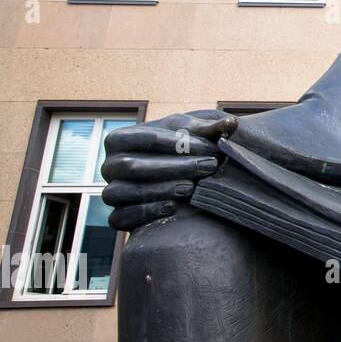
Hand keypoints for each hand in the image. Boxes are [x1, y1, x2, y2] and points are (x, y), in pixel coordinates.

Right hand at [101, 110, 237, 231]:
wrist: (179, 183)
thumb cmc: (182, 151)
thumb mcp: (194, 136)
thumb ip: (211, 129)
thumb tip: (230, 123)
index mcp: (120, 139)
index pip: (146, 138)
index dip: (178, 143)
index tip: (209, 147)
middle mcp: (109, 166)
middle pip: (133, 166)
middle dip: (174, 166)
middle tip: (209, 167)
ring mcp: (110, 192)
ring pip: (123, 192)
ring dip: (160, 189)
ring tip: (192, 187)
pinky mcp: (116, 217)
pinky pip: (121, 218)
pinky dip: (146, 212)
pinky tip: (173, 207)